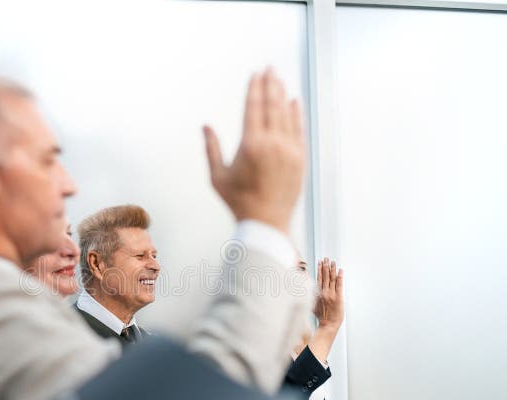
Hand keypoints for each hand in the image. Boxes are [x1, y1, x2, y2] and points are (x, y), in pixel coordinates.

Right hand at [203, 68, 305, 233]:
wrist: (267, 223)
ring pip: (287, 115)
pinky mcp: (300, 159)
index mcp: (251, 145)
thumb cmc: (238, 201)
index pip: (254, 107)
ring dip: (283, 95)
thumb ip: (211, 148)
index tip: (255, 74)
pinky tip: (294, 101)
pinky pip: (299, 130)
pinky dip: (297, 114)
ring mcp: (289, 150)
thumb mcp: (217, 176)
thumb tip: (205, 125)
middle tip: (270, 69)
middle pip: (272, 105)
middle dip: (271, 84)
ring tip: (279, 80)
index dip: (254, 88)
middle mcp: (272, 144)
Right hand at [313, 258, 343, 330]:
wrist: (328, 324)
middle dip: (325, 266)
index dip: (320, 269)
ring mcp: (332, 294)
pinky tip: (340, 270)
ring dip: (332, 269)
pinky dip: (340, 277)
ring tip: (333, 261)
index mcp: (318, 293)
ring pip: (332, 278)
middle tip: (326, 258)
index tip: (320, 262)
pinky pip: (339, 284)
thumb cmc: (321, 317)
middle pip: (325, 276)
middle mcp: (324, 292)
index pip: (319, 278)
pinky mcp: (339, 297)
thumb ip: (312, 296)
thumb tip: (309, 291)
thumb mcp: (313, 305)